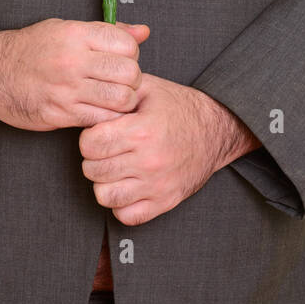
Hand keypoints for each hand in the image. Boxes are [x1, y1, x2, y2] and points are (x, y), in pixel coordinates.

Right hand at [0, 18, 149, 130]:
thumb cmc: (30, 49)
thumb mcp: (66, 29)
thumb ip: (106, 32)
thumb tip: (143, 32)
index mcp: (77, 34)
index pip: (127, 45)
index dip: (132, 54)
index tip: (123, 60)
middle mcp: (73, 60)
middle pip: (129, 73)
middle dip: (133, 80)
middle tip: (122, 82)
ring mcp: (66, 88)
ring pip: (120, 99)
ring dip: (124, 101)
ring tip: (114, 98)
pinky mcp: (59, 113)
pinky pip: (100, 119)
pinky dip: (108, 118)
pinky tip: (100, 111)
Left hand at [78, 72, 261, 224]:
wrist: (216, 130)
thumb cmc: (178, 107)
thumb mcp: (148, 88)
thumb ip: (117, 93)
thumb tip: (88, 102)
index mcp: (142, 130)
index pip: (90, 144)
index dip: (88, 138)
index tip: (98, 134)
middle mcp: (149, 161)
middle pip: (94, 170)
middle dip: (93, 158)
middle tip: (106, 150)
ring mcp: (158, 185)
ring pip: (105, 196)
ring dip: (104, 182)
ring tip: (114, 168)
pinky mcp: (165, 202)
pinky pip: (126, 216)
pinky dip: (121, 203)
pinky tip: (127, 185)